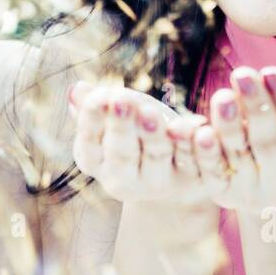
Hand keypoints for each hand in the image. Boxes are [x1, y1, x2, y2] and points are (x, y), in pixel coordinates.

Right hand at [69, 81, 221, 204]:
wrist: (168, 168)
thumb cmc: (130, 132)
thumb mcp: (109, 118)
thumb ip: (93, 106)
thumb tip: (78, 90)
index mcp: (95, 162)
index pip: (88, 142)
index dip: (93, 120)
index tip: (98, 97)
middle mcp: (122, 180)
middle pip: (121, 153)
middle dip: (122, 126)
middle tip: (124, 101)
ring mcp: (156, 184)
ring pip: (156, 156)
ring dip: (154, 135)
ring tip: (151, 112)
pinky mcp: (190, 182)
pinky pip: (193, 162)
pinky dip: (196, 146)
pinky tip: (198, 128)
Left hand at [205, 66, 275, 212]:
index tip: (271, 72)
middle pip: (269, 143)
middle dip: (257, 106)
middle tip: (243, 74)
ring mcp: (253, 194)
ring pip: (238, 156)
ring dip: (229, 125)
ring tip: (223, 96)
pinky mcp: (225, 194)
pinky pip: (213, 174)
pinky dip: (206, 153)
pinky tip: (201, 132)